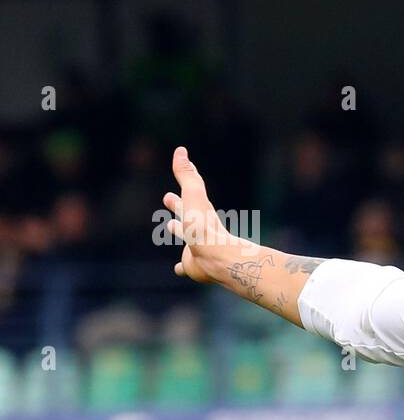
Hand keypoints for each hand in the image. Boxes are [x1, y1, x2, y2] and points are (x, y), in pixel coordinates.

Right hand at [163, 146, 250, 282]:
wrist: (218, 258)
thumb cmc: (204, 227)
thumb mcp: (194, 196)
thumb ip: (187, 175)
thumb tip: (181, 150)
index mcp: (198, 213)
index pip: (187, 195)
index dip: (181, 186)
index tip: (176, 175)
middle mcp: (197, 229)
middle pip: (185, 214)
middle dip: (177, 205)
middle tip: (168, 198)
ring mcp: (195, 248)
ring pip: (185, 239)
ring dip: (178, 232)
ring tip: (170, 227)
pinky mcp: (194, 267)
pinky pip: (186, 267)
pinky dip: (182, 267)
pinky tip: (178, 269)